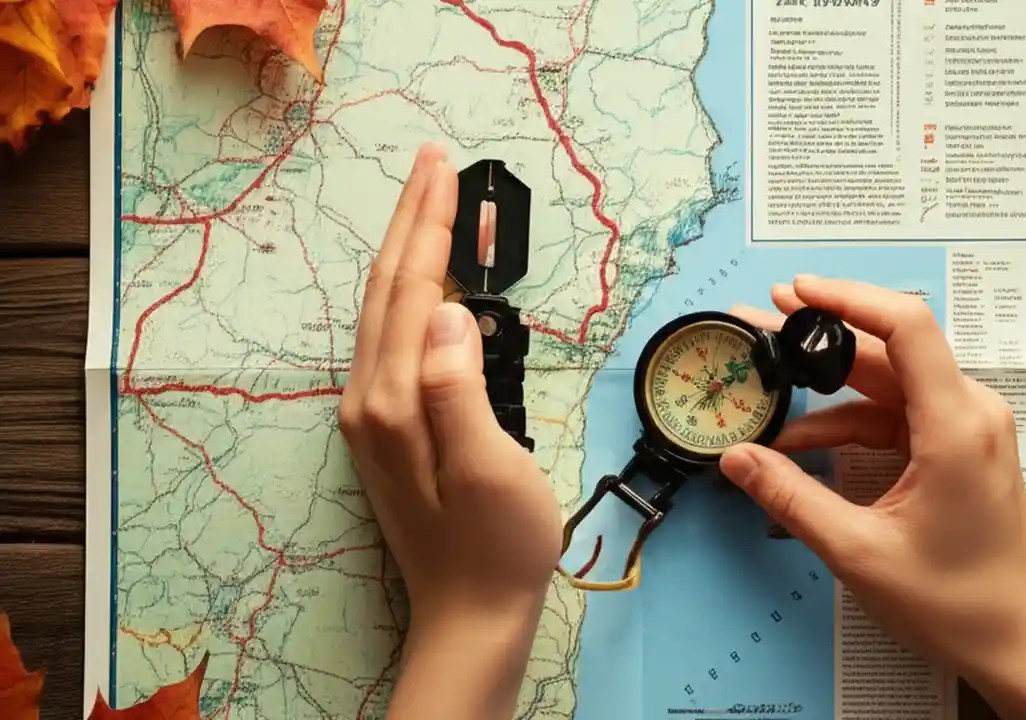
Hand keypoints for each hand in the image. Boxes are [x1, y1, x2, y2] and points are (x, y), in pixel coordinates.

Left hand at [338, 144, 560, 718]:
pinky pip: (393, 341)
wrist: (470, 616)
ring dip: (407, 253)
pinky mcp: (386, 431)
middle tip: (433, 163)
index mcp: (394, 401)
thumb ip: (458, 387)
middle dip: (410, 221)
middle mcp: (370, 400)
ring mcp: (373, 417)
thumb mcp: (490, 468)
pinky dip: (409, 295)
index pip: (411, 289)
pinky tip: (427, 286)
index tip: (443, 166)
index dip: (429, 224)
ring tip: (430, 207)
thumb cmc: (497, 547)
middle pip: (388, 289)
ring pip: (386, 312)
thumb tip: (448, 312)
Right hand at [724, 275, 1025, 718]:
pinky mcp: (957, 449)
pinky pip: (895, 416)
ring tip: (767, 386)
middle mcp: (969, 413)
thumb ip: (791, 497)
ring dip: (827, 388)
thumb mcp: (858, 551)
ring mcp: (967, 429)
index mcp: (955, 425)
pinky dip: (849, 424)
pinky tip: (801, 443)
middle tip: (758, 324)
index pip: (906, 327)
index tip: (795, 290)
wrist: (1016, 642)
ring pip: (887, 384)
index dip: (848, 298)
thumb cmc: (953, 602)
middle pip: (887, 350)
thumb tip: (735, 456)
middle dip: (819, 337)